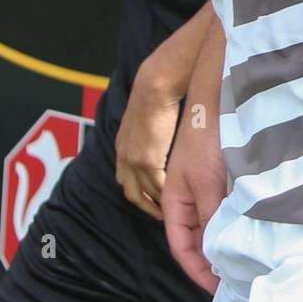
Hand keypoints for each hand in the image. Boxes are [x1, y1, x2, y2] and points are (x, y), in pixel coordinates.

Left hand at [115, 69, 183, 218]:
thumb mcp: (144, 119)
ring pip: (146, 193)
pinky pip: (158, 186)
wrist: (154, 88)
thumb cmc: (155, 95)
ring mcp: (134, 161)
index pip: (126, 179)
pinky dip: (167, 194)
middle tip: (162, 213)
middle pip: (132, 192)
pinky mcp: (147, 161)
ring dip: (158, 203)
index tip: (153, 198)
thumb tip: (161, 136)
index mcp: (123, 147)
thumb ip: (148, 132)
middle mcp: (124, 157)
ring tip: (173, 210)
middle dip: (146, 206)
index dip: (139, 191)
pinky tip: (179, 196)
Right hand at [162, 107, 227, 295]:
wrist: (217, 101)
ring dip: (224, 243)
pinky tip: (250, 230)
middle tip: (236, 280)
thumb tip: (214, 254)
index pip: (182, 249)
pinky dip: (234, 224)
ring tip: (244, 261)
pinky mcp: (220, 179)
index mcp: (174, 202)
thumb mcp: (207, 182)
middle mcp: (187, 199)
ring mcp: (203, 188)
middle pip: (196, 241)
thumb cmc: (206, 138)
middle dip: (212, 263)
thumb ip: (209, 217)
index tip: (217, 290)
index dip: (198, 273)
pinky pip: (224, 209)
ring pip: (212, 226)